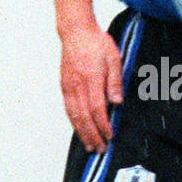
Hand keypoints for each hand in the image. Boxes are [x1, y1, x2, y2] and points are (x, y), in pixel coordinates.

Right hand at [59, 23, 124, 152]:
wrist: (76, 32)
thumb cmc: (96, 43)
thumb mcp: (114, 58)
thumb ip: (115, 82)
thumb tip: (117, 102)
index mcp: (92, 80)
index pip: (97, 109)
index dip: (103, 125)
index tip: (110, 136)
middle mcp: (77, 86)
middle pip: (84, 117)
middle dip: (93, 135)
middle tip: (100, 149)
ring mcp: (69, 87)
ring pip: (74, 116)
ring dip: (82, 133)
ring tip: (89, 146)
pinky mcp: (64, 86)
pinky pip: (68, 109)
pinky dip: (74, 122)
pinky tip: (79, 129)